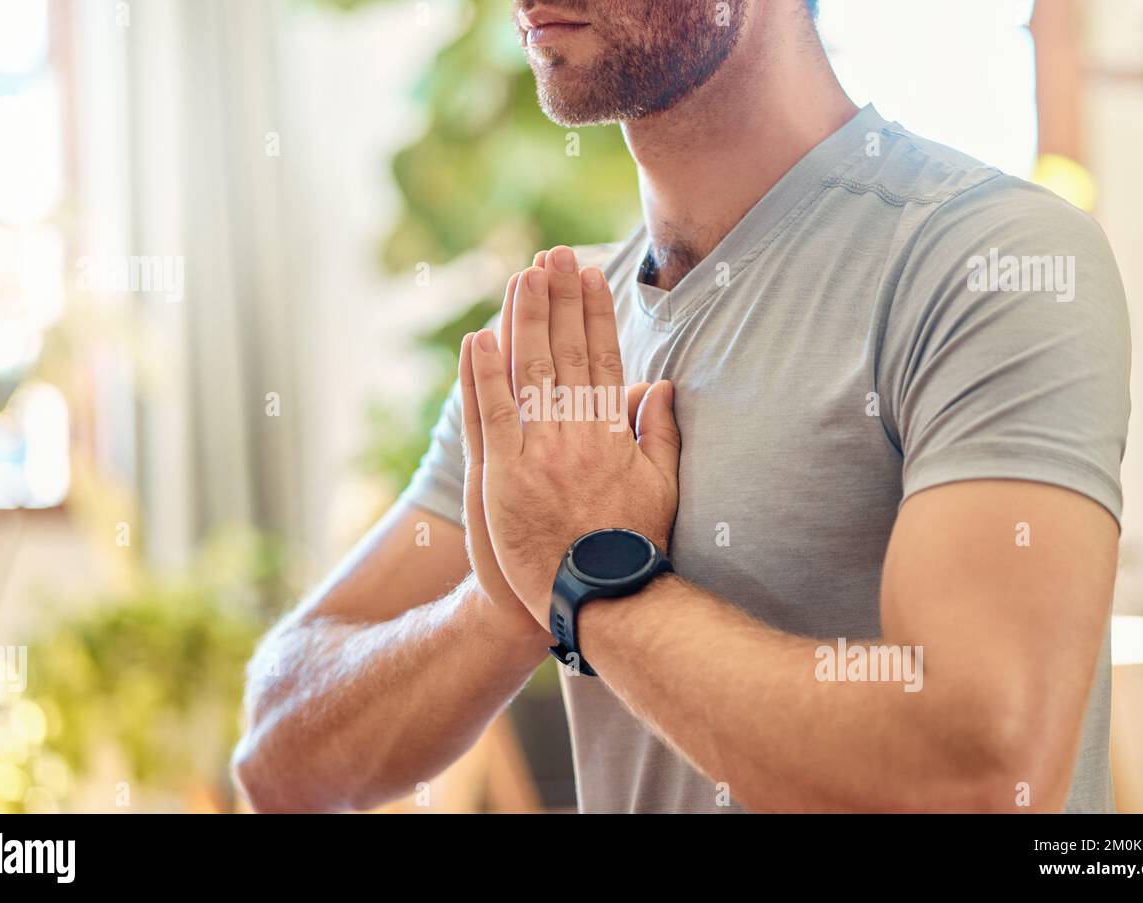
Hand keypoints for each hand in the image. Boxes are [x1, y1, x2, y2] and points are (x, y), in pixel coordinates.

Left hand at [467, 245, 680, 618]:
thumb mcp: (663, 489)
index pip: (603, 358)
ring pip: (529, 372)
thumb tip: (659, 386)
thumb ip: (661, 434)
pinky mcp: (504, 477)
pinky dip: (484, 376)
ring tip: (522, 275)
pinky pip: (492, 415)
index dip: (595, 313)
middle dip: (559, 298)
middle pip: (565, 352)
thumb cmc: (632, 550)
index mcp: (614, 434)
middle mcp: (578, 435)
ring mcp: (539, 454)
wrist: (599, 604)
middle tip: (553, 253)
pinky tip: (479, 337)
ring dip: (524, 320)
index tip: (590, 276)